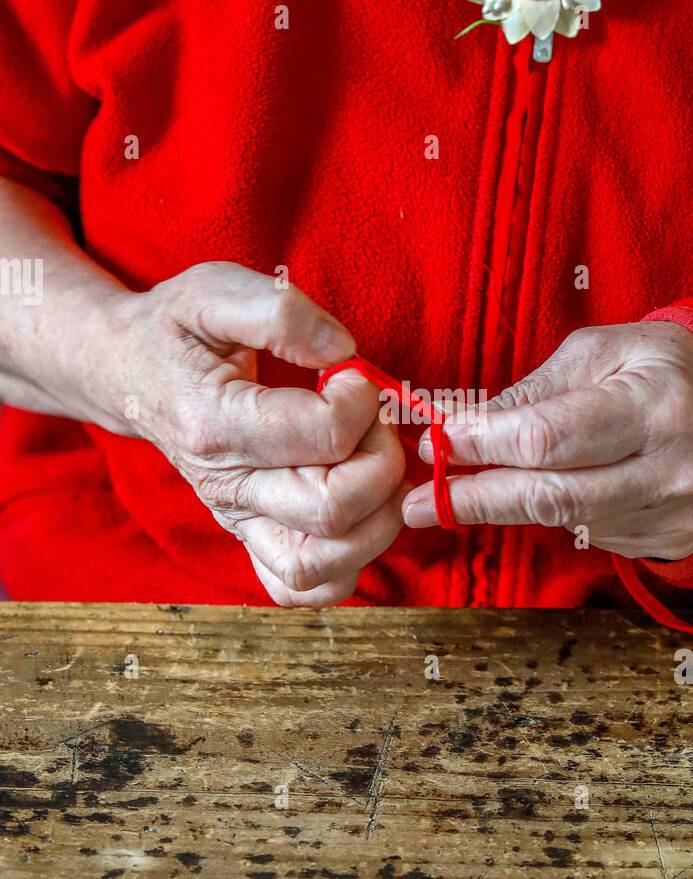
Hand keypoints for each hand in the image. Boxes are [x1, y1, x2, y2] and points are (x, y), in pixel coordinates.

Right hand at [107, 263, 405, 604]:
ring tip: (372, 468)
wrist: (127, 373)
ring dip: (378, 519)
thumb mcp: (212, 290)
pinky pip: (304, 587)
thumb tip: (341, 350)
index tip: (351, 374)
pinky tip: (356, 515)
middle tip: (371, 422)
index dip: (361, 400)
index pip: (323, 435)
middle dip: (380, 460)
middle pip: (332, 510)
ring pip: (325, 564)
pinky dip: (346, 565)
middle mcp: (227, 487)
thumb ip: (279, 311)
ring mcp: (239, 522)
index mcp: (215, 422)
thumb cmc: (175, 330)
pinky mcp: (251, 539)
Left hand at [402, 322, 692, 560]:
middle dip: (475, 498)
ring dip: (500, 509)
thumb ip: (536, 391)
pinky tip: (530, 493)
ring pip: (564, 520)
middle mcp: (670, 468)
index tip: (438, 442)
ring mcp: (672, 513)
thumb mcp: (604, 351)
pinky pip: (588, 532)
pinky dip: (549, 513)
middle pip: (551, 496)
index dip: (485, 445)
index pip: (549, 438)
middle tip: (417, 503)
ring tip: (447, 500)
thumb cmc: (661, 368)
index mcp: (655, 405)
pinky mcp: (667, 540)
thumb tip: (464, 426)